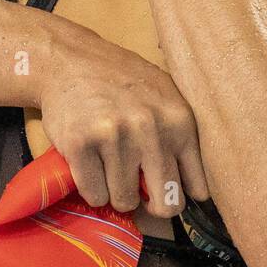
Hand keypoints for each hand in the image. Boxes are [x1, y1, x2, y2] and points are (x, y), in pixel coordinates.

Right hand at [39, 27, 208, 216]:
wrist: (71, 60)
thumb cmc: (121, 81)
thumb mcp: (165, 97)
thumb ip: (179, 138)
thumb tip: (192, 192)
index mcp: (179, 121)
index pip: (195, 188)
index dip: (179, 195)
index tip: (166, 192)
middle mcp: (151, 130)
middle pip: (166, 204)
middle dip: (152, 205)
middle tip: (138, 193)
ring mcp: (115, 138)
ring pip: (125, 201)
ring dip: (116, 191)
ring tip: (109, 166)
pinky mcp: (80, 146)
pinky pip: (94, 195)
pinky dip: (92, 188)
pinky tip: (91, 165)